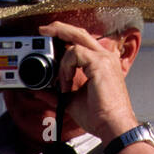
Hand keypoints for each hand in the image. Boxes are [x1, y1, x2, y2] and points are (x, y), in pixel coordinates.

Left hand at [37, 21, 137, 142]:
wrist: (112, 125)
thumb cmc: (99, 115)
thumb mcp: (72, 100)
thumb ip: (57, 92)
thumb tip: (40, 91)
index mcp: (101, 63)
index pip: (82, 41)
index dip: (65, 37)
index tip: (49, 40)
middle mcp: (105, 57)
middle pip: (80, 32)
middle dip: (59, 28)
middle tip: (44, 30)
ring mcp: (104, 58)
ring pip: (76, 40)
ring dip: (62, 62)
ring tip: (62, 82)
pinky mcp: (100, 63)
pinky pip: (75, 53)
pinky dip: (66, 67)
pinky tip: (66, 83)